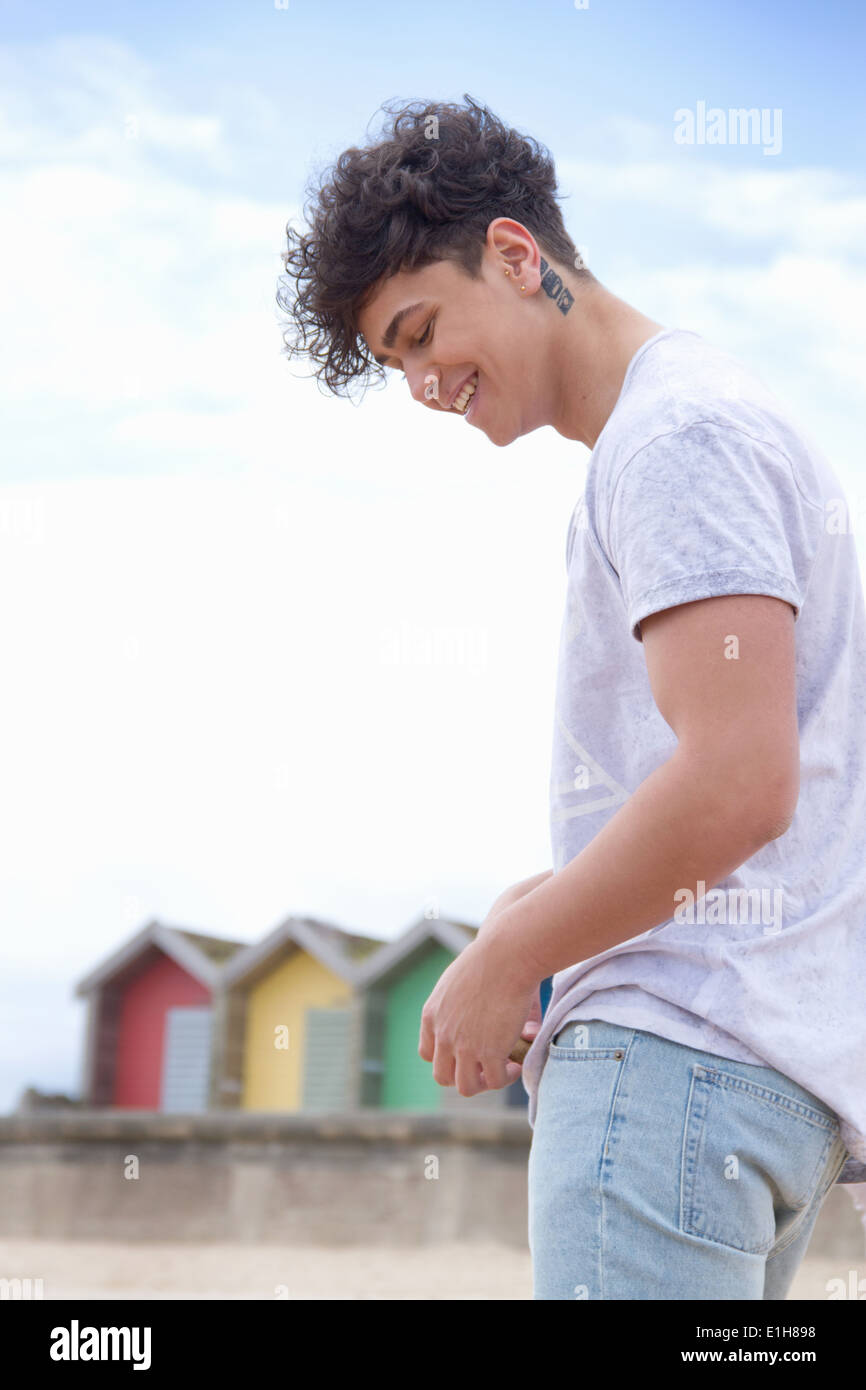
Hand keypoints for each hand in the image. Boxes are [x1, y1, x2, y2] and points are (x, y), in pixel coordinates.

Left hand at [418, 933, 540, 1096]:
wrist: (506, 955)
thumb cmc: (493, 958)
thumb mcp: (471, 983)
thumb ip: (484, 1011)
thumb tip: (522, 1032)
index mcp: (432, 1015)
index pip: (427, 1053)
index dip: (447, 1058)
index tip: (467, 1053)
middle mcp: (443, 1034)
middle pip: (442, 1076)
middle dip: (464, 1075)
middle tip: (486, 1065)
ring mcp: (464, 1046)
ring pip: (466, 1086)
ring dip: (484, 1082)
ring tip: (503, 1069)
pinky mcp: (488, 1052)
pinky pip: (495, 1080)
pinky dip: (507, 1077)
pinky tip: (517, 1064)